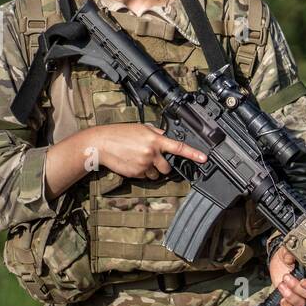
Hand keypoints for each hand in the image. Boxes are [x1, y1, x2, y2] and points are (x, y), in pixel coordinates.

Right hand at [86, 123, 205, 179]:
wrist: (101, 144)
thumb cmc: (119, 134)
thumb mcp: (141, 128)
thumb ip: (156, 133)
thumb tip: (166, 136)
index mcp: (155, 140)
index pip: (178, 148)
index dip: (193, 154)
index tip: (204, 158)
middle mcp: (152, 153)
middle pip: (167, 167)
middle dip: (163, 166)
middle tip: (151, 158)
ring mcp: (144, 165)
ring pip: (156, 175)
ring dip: (151, 170)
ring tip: (138, 159)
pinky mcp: (136, 174)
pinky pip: (144, 177)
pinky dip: (140, 173)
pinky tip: (131, 163)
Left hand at [269, 246, 305, 305]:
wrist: (277, 261)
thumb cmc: (288, 255)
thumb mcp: (289, 250)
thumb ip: (291, 252)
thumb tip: (289, 256)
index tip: (303, 281)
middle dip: (296, 288)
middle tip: (287, 276)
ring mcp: (300, 295)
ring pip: (301, 303)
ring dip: (290, 295)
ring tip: (282, 284)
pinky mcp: (291, 300)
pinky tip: (281, 298)